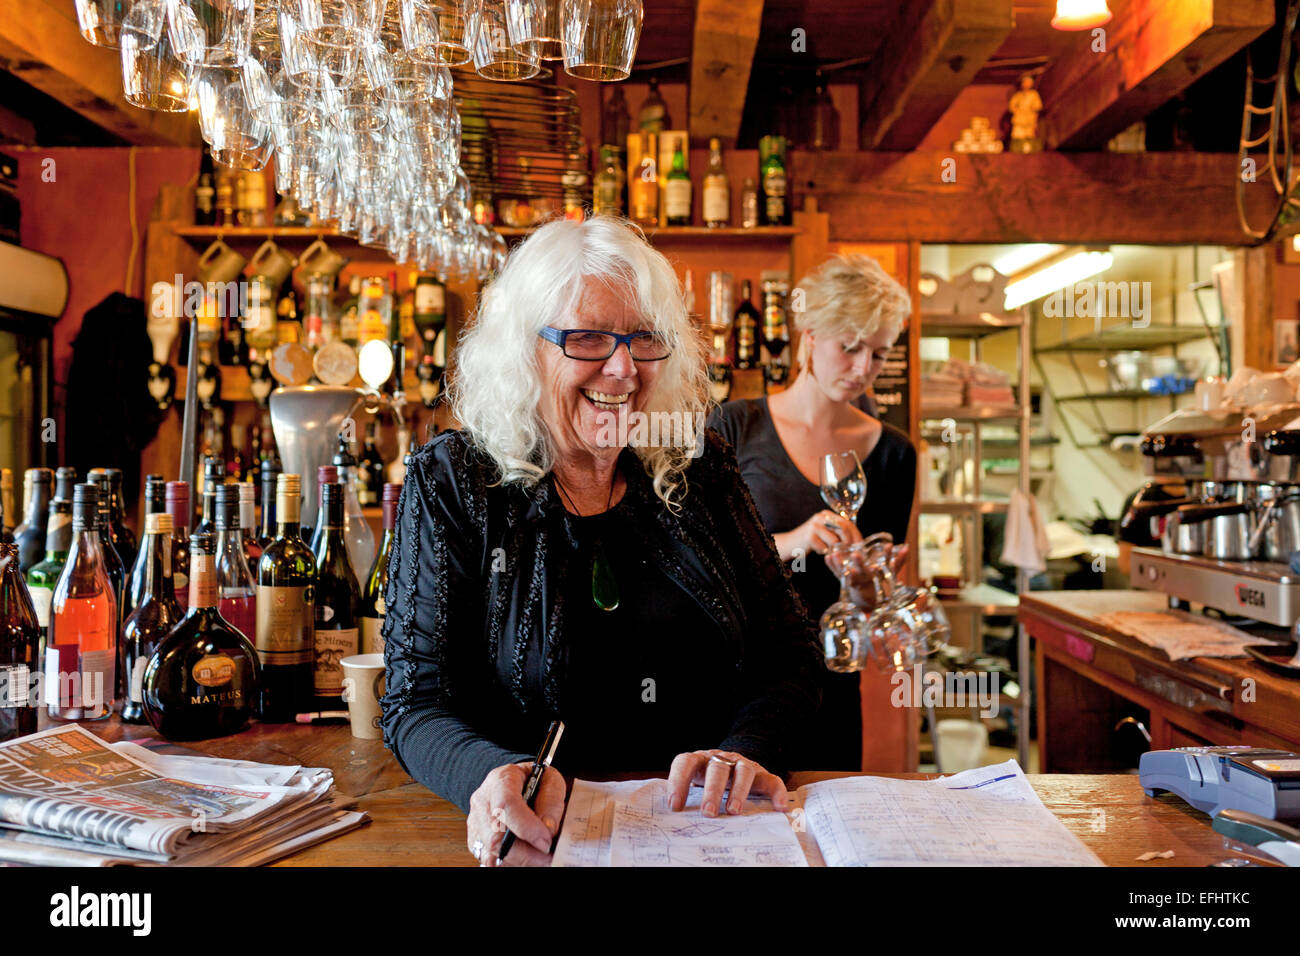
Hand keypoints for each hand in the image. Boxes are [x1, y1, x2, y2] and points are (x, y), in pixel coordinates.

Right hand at [466, 762, 566, 866]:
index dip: (526, 828)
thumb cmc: (533, 780)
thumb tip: (548, 829)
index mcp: (500, 780)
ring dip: (521, 860)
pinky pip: (493, 861)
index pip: (505, 805)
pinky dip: (514, 861)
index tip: (546, 841)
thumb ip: (552, 801)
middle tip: (549, 857)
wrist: (516, 783)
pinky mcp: (476, 842)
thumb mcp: (550, 779)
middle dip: (525, 854)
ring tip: (541, 855)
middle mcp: (482, 802)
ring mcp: (476, 824)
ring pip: (493, 855)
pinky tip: (528, 855)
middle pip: (494, 838)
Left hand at [666, 750, 788, 816]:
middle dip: (712, 791)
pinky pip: (772, 780)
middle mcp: (721, 759)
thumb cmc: (708, 780)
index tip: (674, 805)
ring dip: (739, 791)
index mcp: (699, 760)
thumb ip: (687, 794)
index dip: (678, 782)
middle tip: (707, 812)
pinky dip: (776, 793)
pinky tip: (778, 807)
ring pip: (743, 772)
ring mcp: (742, 764)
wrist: (732, 764)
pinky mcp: (762, 774)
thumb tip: (674, 816)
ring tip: (733, 811)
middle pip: (717, 769)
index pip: (685, 763)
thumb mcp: (696, 782)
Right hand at [791, 509, 861, 556]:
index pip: (848, 523)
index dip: (856, 535)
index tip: (860, 546)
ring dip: (835, 550)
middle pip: (843, 528)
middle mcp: (821, 517)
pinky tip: (818, 550)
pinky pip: (824, 548)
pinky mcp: (808, 536)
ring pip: (834, 540)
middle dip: (849, 542)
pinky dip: (823, 552)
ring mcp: (814, 525)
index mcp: (827, 515)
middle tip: (850, 552)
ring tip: (830, 551)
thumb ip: (838, 533)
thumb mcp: (826, 533)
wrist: (789, 543)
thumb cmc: (811, 540)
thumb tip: (857, 543)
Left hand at [826, 542, 910, 603]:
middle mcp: (864, 578)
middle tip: (856, 554)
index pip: (881, 567)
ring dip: (839, 564)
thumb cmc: (880, 581)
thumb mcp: (890, 572)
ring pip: (846, 572)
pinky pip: (836, 573)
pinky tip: (827, 557)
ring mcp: (852, 579)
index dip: (885, 558)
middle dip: (859, 563)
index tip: (886, 550)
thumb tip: (907, 547)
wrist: (868, 596)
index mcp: (876, 576)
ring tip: (834, 554)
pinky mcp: (843, 579)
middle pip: (862, 571)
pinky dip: (831, 566)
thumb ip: (898, 560)